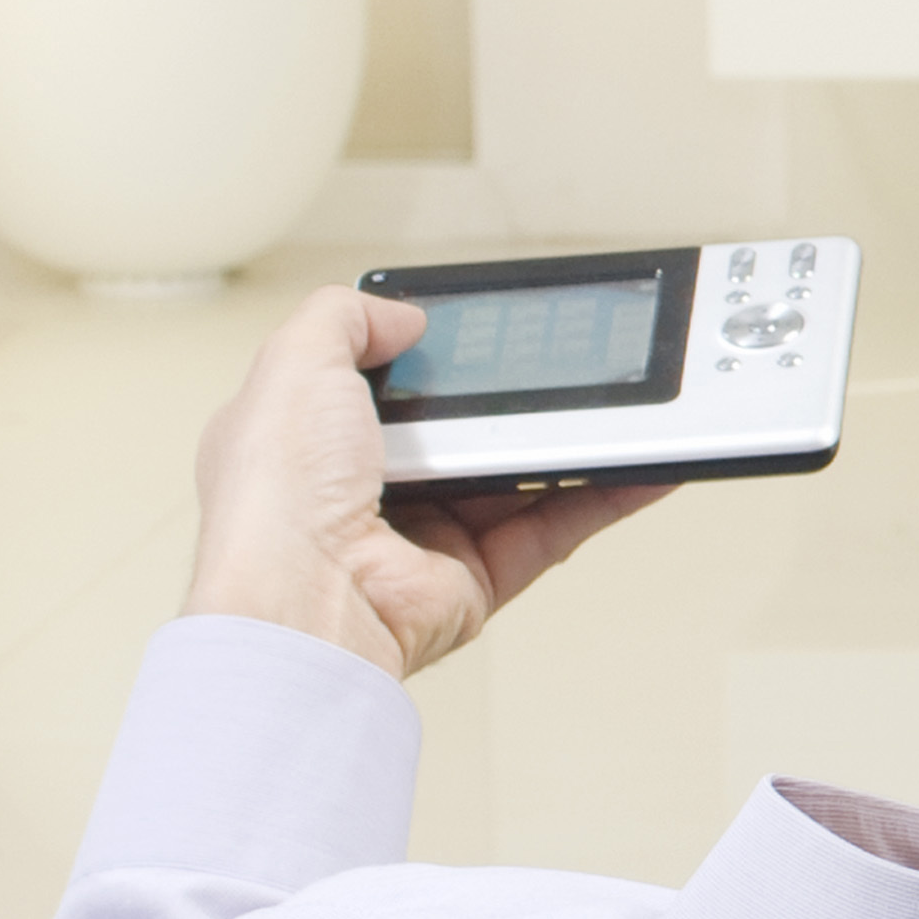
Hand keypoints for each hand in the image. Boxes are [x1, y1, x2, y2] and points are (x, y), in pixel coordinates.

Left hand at [184, 283, 665, 680]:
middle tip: (561, 356)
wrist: (306, 602)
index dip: (428, 351)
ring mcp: (425, 536)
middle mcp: (365, 490)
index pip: (378, 381)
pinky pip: (555, 527)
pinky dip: (604, 493)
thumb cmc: (278, 497)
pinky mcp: (477, 578)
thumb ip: (344, 318)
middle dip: (509, 393)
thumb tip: (404, 315)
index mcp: (310, 439)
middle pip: (457, 426)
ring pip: (517, 474)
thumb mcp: (294, 364)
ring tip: (620, 398)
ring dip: (570, 438)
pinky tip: (641, 461)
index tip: (480, 327)